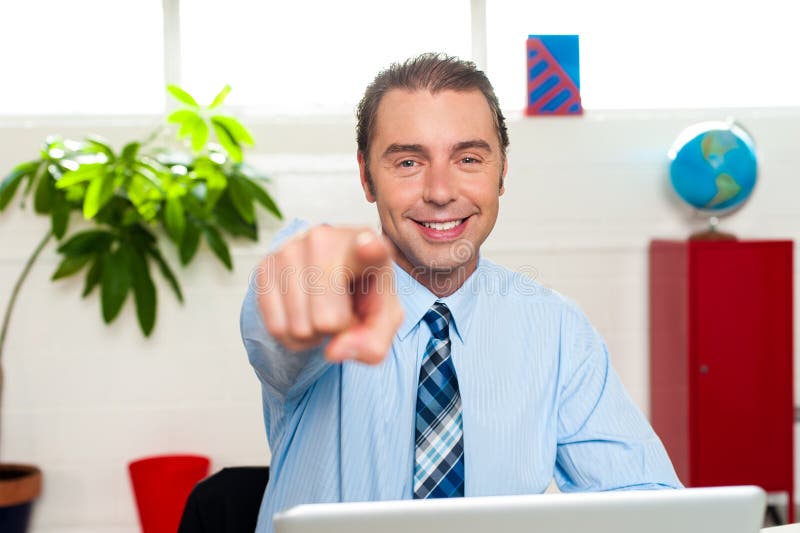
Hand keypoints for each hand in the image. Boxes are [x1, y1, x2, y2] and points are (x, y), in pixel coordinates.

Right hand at [255, 225, 402, 363]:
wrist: (333, 274)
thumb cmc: (363, 295)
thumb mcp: (383, 321)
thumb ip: (373, 343)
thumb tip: (333, 352)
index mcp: (369, 245)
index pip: (370, 247)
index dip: (370, 249)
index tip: (370, 246)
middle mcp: (326, 239)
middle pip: (327, 319)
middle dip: (336, 329)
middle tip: (342, 308)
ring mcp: (290, 249)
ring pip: (298, 328)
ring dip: (314, 333)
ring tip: (323, 308)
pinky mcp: (265, 265)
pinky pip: (276, 328)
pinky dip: (292, 336)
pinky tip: (304, 314)